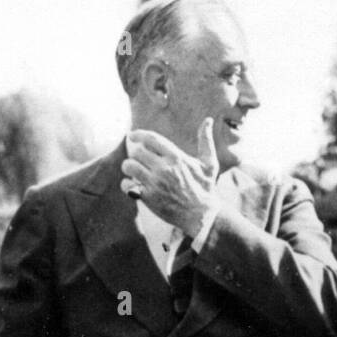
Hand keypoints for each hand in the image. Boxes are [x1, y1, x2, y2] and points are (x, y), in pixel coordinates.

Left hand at [120, 119, 219, 235]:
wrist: (202, 217)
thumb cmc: (206, 188)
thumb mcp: (209, 163)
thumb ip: (205, 140)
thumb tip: (208, 119)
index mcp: (177, 157)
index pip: (151, 139)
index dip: (138, 134)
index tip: (132, 135)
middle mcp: (165, 169)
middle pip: (137, 151)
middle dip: (134, 152)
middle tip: (136, 157)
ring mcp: (156, 184)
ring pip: (129, 166)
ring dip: (128, 167)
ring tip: (133, 170)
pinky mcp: (149, 198)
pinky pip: (127, 185)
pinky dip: (127, 184)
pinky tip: (132, 185)